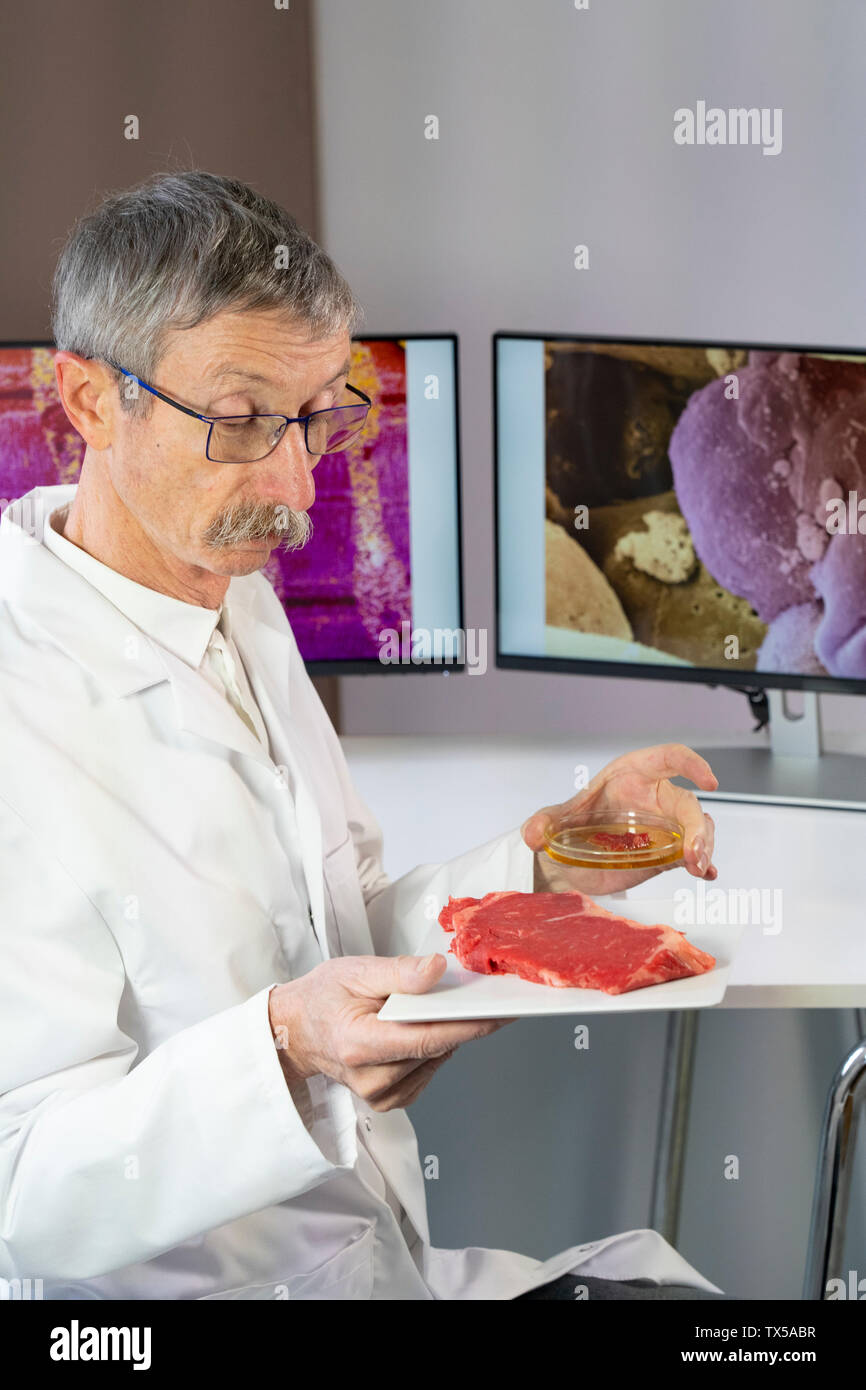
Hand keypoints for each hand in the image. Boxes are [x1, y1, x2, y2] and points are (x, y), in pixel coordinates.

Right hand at [268, 955, 513, 1111]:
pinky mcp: (388, 1100)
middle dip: (460, 1023)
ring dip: (446, 1036)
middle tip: (477, 997)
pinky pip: (427, 1074)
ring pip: (435, 1062)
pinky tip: (421, 1031)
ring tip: (434, 1009)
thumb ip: (399, 973)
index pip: (426, 1039)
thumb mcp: (354, 971)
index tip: (499, 1013)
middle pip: (435, 1050)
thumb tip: (437, 970)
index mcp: (359, 1044)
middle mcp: (370, 1078)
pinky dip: (433, 1051)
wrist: (296, 1030)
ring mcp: (379, 1095)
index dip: (468, 1026)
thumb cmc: (323, 998)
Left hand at [521, 742, 718, 895]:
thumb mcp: (556, 821)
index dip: (691, 763)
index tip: (709, 779)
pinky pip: (692, 855)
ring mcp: (663, 827)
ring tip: (696, 866)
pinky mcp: (666, 854)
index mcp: (632, 776)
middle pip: (688, 804)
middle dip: (698, 827)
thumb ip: (544, 822)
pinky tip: (705, 874)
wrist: (569, 863)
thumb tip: (533, 834)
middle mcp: (653, 798)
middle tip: (693, 852)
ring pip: (698, 828)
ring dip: (704, 846)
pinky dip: (702, 864)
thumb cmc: (571, 827)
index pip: (668, 758)